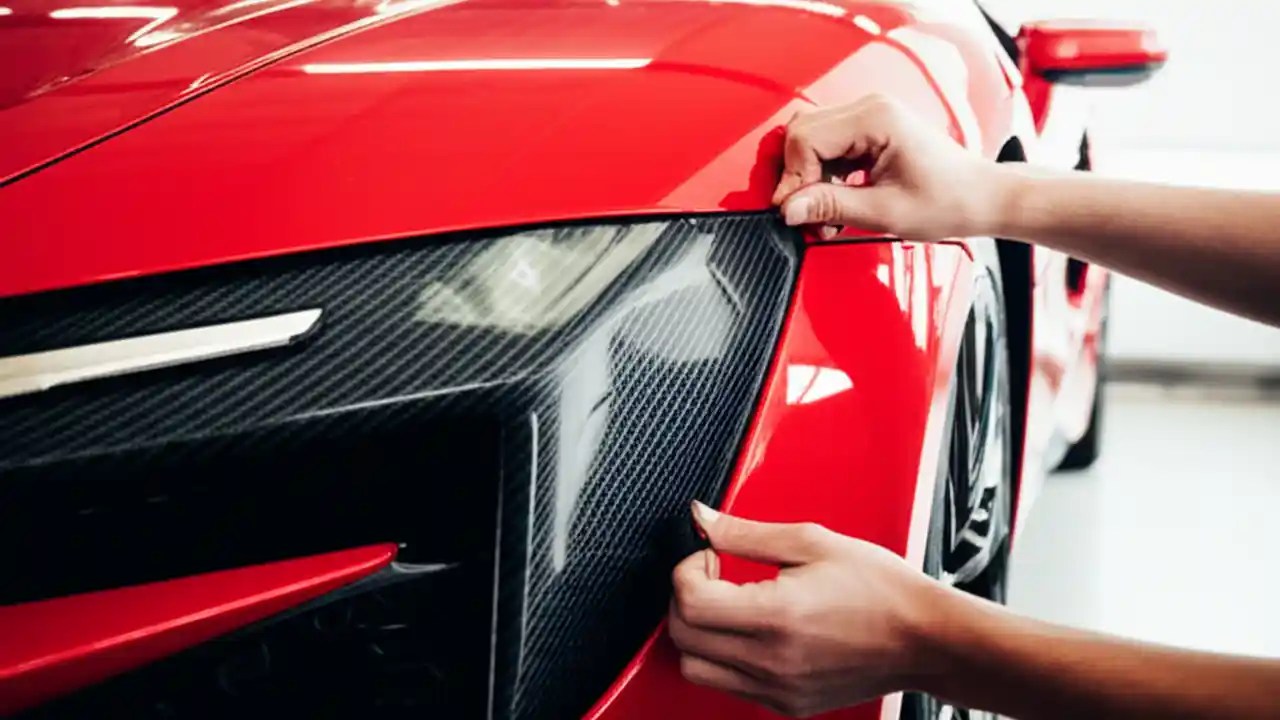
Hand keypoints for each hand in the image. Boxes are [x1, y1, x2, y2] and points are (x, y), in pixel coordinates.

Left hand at [669, 502, 949, 716]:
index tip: (711, 556)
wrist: (925, 638)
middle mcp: (771, 661)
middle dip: (686, 597)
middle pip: (682, 637)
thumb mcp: (812, 542)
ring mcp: (777, 689)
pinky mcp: (785, 705)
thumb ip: (745, 532)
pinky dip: (723, 656)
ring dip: (698, 632)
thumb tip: (702, 518)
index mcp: (777, 616)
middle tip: (716, 576)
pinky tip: (751, 630)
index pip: (690, 602)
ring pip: (695, 667)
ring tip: (730, 605)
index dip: (688, 569)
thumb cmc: (880, 588)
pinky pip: (726, 684)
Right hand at [772, 94, 1007, 240]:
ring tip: (824, 212)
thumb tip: (789, 208)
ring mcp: (870, 116)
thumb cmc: (951, 200)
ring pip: (810, 139)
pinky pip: (828, 145)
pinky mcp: (870, 130)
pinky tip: (835, 198)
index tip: (795, 211)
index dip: (793, 178)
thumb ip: (831, 206)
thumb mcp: (884, 212)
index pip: (805, 138)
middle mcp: (871, 108)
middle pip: (802, 133)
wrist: (982, 197)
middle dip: (797, 177)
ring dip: (809, 177)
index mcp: (876, 118)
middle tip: (806, 213)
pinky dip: (823, 174)